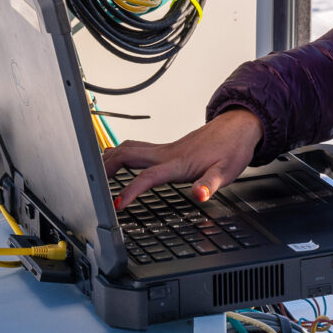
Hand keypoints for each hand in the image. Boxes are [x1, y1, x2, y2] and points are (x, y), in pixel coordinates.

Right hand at [103, 109, 263, 209]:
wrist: (239, 127)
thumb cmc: (232, 148)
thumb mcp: (226, 172)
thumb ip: (210, 185)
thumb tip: (199, 195)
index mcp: (178, 162)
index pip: (148, 176)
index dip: (131, 191)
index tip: (117, 205)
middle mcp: (167, 153)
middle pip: (127, 154)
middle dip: (106, 168)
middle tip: (93, 187)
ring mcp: (165, 148)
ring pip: (128, 148)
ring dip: (110, 158)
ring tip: (97, 175)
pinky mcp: (166, 148)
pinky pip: (136, 148)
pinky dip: (120, 154)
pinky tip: (118, 162)